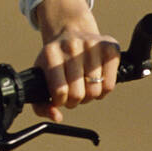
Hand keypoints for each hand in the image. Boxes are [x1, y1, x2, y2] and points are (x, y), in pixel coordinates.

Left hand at [31, 0, 118, 122]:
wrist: (71, 32)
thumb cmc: (55, 62)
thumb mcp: (41, 78)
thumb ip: (41, 104)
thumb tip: (57, 118)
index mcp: (50, 53)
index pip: (59, 91)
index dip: (60, 102)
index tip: (60, 98)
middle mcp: (71, 46)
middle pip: (78, 94)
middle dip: (75, 101)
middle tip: (73, 94)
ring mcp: (92, 44)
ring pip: (95, 91)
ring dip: (90, 96)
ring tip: (84, 86)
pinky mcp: (110, 47)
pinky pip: (110, 85)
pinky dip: (104, 91)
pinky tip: (97, 82)